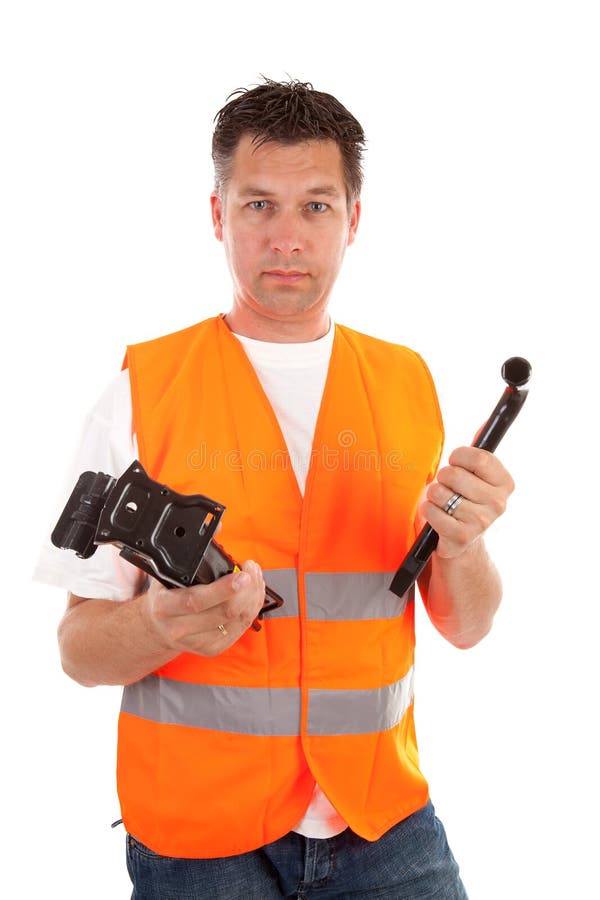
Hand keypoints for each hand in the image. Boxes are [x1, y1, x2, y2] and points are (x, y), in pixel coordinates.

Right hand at [144, 560, 265, 656]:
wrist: (156, 628)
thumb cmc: (166, 595)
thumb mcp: (167, 572)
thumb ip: (192, 550)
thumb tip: (217, 525)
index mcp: (165, 607)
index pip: (197, 601)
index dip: (223, 589)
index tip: (242, 575)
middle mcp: (178, 628)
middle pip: (224, 611)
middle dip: (247, 588)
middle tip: (252, 569)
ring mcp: (196, 642)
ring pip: (237, 620)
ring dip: (253, 596)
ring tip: (255, 577)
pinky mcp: (212, 649)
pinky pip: (240, 629)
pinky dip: (252, 608)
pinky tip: (253, 594)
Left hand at [420, 446, 514, 558]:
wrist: (461, 542)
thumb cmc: (465, 501)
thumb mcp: (476, 477)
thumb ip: (479, 452)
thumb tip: (486, 422)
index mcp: (505, 484)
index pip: (480, 458)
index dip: (460, 456)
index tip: (456, 462)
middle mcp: (498, 503)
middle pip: (455, 474)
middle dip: (443, 477)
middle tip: (448, 487)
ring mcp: (481, 522)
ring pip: (440, 492)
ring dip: (433, 495)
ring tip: (442, 503)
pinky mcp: (462, 536)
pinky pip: (431, 511)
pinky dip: (428, 511)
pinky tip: (437, 516)